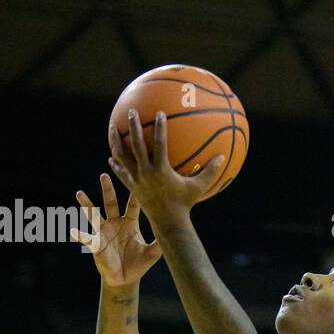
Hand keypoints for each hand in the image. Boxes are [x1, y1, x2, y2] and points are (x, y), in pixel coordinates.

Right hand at [71, 174, 160, 286]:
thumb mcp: (153, 253)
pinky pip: (86, 239)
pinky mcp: (96, 244)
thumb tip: (177, 231)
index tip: (135, 178)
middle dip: (107, 190)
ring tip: (79, 193)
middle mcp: (115, 223)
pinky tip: (74, 230)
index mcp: (129, 223)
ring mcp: (103, 232)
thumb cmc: (139, 264)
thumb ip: (162, 241)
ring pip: (94, 216)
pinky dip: (80, 235)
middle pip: (110, 203)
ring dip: (87, 205)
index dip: (134, 193)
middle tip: (104, 175)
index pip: (132, 205)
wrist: (125, 278)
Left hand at [107, 110, 225, 225]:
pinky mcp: (131, 187)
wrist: (168, 222)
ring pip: (122, 157)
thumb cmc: (185, 204)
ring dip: (117, 141)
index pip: (160, 144)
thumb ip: (210, 171)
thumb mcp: (199, 187)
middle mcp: (146, 172)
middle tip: (131, 112)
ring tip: (113, 128)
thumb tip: (222, 157)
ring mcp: (136, 179)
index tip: (160, 113)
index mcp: (161, 170)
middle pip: (136, 145)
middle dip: (133, 127)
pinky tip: (112, 156)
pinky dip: (116, 164)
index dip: (160, 128)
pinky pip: (120, 173)